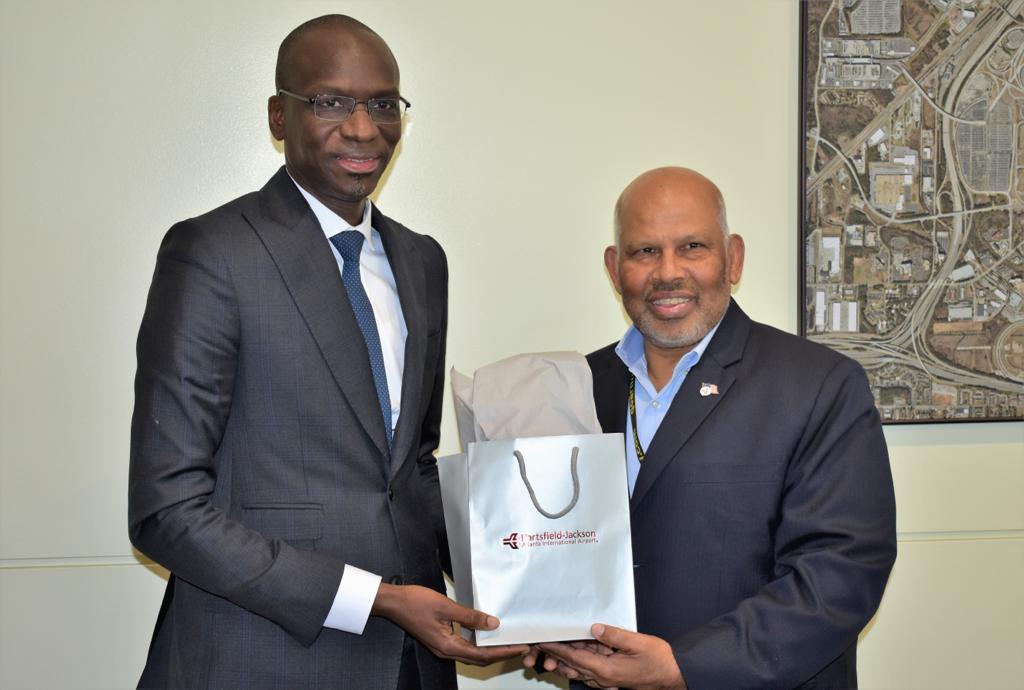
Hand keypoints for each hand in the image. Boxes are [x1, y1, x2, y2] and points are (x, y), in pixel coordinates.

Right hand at [372, 583, 528, 665]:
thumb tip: (492, 624)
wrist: (393, 603)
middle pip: (479, 658)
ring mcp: (441, 647)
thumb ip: (470, 617)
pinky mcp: (439, 640)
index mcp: (448, 646)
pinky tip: (484, 634)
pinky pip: (463, 646)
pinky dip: (477, 644)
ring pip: (471, 654)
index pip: (483, 654)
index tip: (520, 647)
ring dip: (489, 650)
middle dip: (500, 654)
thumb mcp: (446, 607)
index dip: (504, 652)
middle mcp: (446, 651)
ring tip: (506, 641)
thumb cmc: (415, 603)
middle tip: (519, 646)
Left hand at [537, 624, 685, 689]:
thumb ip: (615, 636)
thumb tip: (594, 628)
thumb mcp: (638, 643)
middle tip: (539, 641)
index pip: (574, 658)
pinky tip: (572, 650)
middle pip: (572, 665)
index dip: (556, 649)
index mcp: (606, 670)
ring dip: (564, 658)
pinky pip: (588, 669)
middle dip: (555, 654)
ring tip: (549, 645)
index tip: (543, 640)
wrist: (672, 675)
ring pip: (578, 668)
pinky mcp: (610, 676)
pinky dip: (577, 660)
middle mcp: (603, 678)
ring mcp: (606, 679)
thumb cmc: (659, 661)